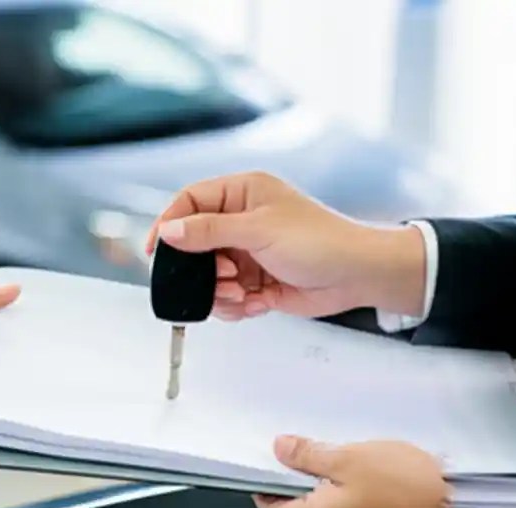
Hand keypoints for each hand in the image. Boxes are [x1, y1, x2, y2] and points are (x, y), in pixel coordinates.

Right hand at [145, 171, 426, 319]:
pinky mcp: (258, 281)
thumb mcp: (258, 230)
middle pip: (196, 244)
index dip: (170, 223)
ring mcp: (250, 252)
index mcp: (243, 193)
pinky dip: (235, 305)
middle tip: (217, 280)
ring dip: (219, 291)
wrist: (358, 275)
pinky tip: (255, 304)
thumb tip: (169, 231)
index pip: (190, 201)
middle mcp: (244, 220)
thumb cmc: (319, 241)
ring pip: (210, 275)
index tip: (157, 250)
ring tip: (242, 294)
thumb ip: (208, 231)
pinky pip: (228, 296)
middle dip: (201, 268)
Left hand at [254, 436, 449, 507]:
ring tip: (327, 464)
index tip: (262, 470)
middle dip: (292, 487)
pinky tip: (351, 477)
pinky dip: (338, 498)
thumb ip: (306, 455)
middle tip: (295, 459)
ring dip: (317, 491)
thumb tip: (279, 449)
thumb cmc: (400, 480)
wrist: (447, 498)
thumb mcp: (346, 457)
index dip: (263, 490)